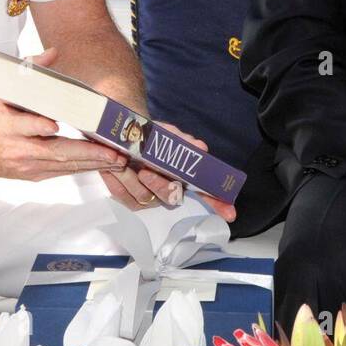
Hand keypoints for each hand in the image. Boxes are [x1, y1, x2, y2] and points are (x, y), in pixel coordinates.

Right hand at [0, 47, 126, 181]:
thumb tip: (53, 52)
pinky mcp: (31, 175)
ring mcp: (24, 165)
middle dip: (84, 153)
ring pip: (61, 165)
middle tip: (111, 153)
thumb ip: (27, 70)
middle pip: (52, 151)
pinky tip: (101, 165)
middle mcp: (15, 147)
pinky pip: (60, 172)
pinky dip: (81, 168)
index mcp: (4, 123)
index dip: (39, 126)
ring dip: (90, 164)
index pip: (24, 125)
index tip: (56, 125)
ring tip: (115, 161)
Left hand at [103, 120, 236, 223]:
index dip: (218, 202)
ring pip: (146, 198)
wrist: (116, 134)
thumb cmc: (145, 135)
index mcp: (180, 173)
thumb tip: (200, 148)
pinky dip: (118, 182)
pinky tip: (114, 169)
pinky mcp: (127, 197)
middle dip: (159, 183)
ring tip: (125, 162)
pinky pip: (126, 198)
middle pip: (171, 197)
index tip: (230, 212)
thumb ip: (180, 140)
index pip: (204, 192)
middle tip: (145, 170)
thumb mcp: (163, 132)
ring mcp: (148, 194)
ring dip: (133, 180)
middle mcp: (167, 186)